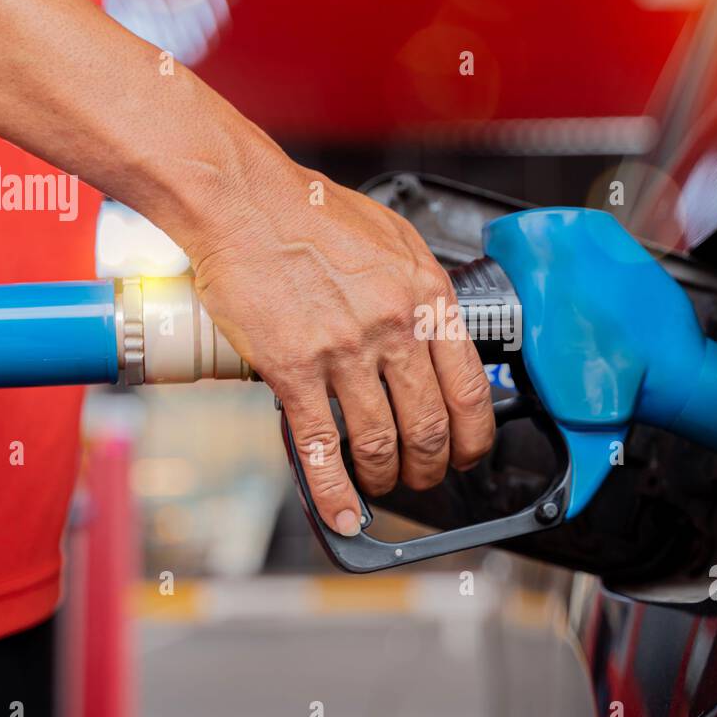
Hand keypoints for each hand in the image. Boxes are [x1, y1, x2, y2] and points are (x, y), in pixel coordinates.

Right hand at [189, 153, 495, 534]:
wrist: (242, 202)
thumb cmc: (311, 212)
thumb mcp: (395, 238)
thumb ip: (423, 288)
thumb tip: (439, 330)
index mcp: (425, 296)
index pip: (468, 387)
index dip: (475, 435)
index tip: (469, 451)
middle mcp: (394, 327)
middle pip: (431, 425)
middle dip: (434, 466)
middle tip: (427, 476)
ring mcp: (344, 352)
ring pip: (381, 442)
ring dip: (386, 477)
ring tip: (382, 484)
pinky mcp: (294, 369)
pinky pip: (321, 447)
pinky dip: (335, 492)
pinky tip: (343, 514)